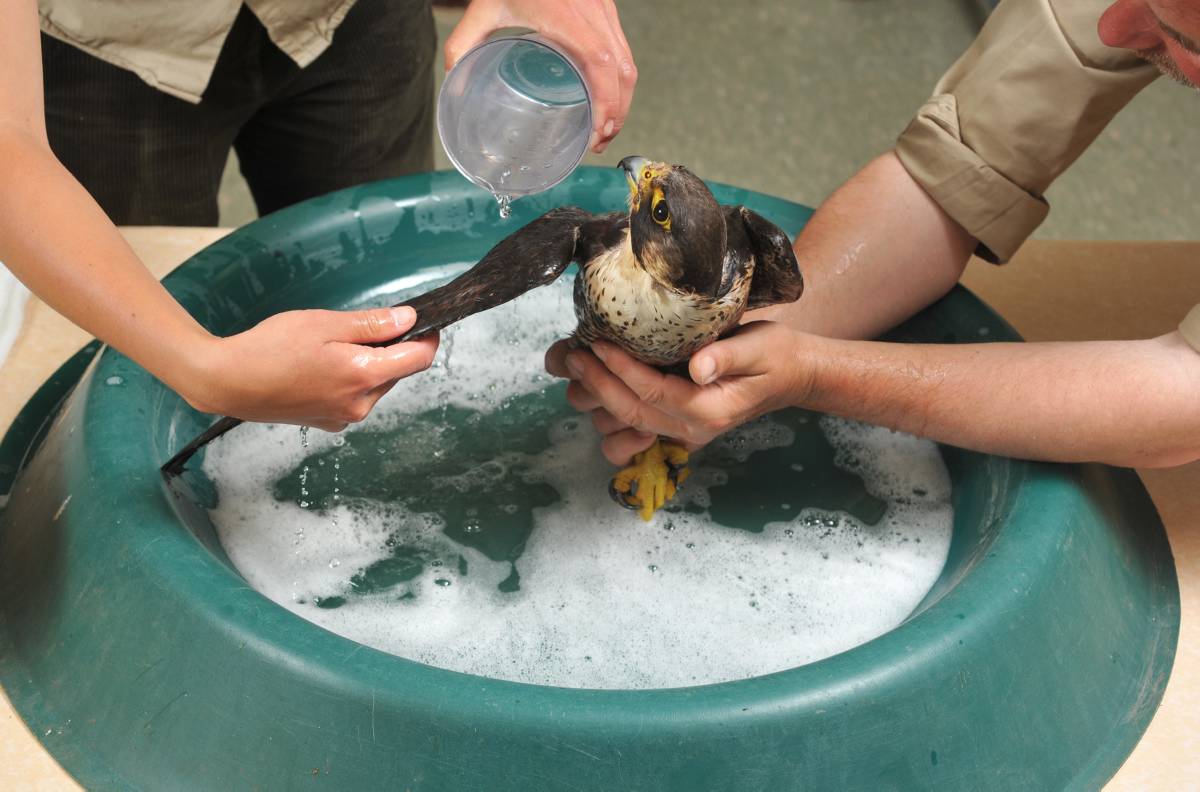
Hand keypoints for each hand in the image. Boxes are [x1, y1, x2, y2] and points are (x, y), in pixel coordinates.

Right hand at [183, 306, 437, 430]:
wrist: (227, 381)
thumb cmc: (270, 348)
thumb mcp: (325, 324)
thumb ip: (372, 324)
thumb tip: (409, 321)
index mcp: (363, 376)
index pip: (418, 360)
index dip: (427, 338)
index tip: (426, 322)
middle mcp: (360, 404)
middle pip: (397, 372)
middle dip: (391, 348)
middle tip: (363, 327)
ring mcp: (344, 417)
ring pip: (376, 384)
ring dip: (369, 364)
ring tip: (332, 346)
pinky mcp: (329, 422)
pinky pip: (355, 397)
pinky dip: (350, 379)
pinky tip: (322, 366)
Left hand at [444, 0, 636, 152]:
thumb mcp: (481, 8)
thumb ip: (462, 45)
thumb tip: (453, 83)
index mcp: (566, 16)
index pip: (600, 64)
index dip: (607, 102)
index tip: (598, 131)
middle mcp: (592, 12)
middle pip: (622, 70)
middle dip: (618, 111)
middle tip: (600, 141)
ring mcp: (603, 8)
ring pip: (628, 60)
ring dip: (623, 97)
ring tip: (606, 126)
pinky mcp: (606, 6)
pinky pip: (622, 47)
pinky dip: (620, 77)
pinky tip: (607, 95)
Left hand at [545, 322, 813, 463]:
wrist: (792, 375)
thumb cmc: (777, 355)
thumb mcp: (759, 346)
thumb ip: (727, 355)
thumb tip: (697, 367)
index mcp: (708, 411)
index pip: (651, 393)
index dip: (620, 369)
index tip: (596, 342)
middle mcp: (691, 429)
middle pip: (630, 412)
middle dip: (597, 383)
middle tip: (573, 353)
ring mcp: (681, 432)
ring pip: (624, 427)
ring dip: (596, 398)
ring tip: (578, 363)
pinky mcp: (674, 425)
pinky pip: (631, 430)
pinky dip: (608, 411)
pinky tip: (597, 382)